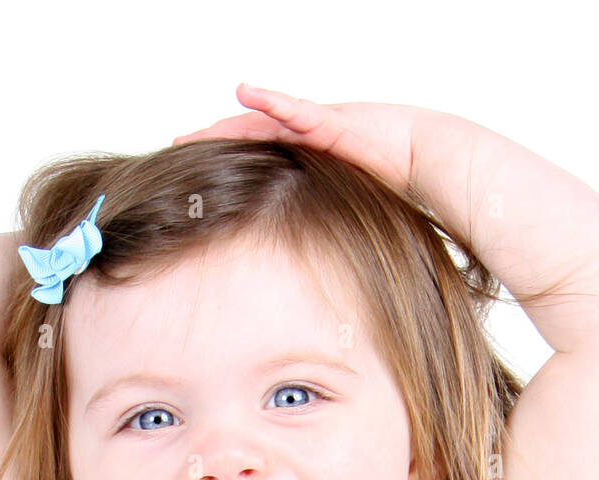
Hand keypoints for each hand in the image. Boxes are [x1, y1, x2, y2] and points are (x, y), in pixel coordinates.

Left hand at [171, 85, 421, 197]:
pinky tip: (246, 94)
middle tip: (175, 146)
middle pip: (247, 135)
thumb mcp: (343, 204)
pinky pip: (297, 110)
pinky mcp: (333, 121)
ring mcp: (315, 125)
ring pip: (261, 123)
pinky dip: (271, 102)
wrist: (423, 157)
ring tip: (194, 132)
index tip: (193, 168)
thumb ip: (318, 217)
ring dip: (226, 126)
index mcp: (301, 155)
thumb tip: (300, 266)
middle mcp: (302, 136)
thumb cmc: (390, 179)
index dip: (223, 155)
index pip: (254, 152)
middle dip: (210, 140)